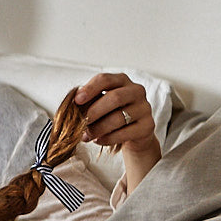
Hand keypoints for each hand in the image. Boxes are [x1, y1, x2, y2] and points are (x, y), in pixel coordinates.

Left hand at [73, 72, 162, 188]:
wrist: (132, 133)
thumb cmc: (110, 114)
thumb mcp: (99, 104)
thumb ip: (87, 102)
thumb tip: (71, 106)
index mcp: (121, 80)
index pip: (105, 79)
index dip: (90, 89)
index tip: (76, 100)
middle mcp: (136, 91)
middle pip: (115, 98)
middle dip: (94, 111)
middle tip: (80, 123)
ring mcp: (144, 108)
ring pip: (119, 118)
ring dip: (98, 128)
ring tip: (86, 136)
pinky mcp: (148, 125)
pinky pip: (126, 133)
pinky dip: (108, 138)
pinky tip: (98, 140)